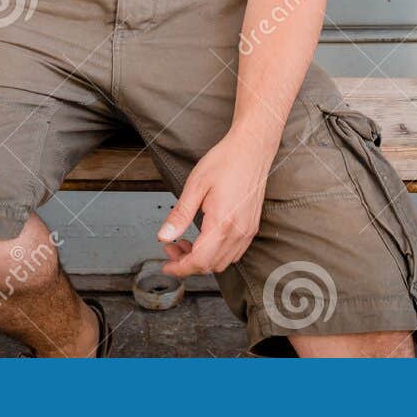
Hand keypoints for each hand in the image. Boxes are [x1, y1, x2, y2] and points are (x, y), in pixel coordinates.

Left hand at [156, 132, 274, 276]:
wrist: (251, 149)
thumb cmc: (225, 162)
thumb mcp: (195, 185)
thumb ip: (179, 215)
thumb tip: (164, 236)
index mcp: (222, 222)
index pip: (199, 261)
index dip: (180, 268)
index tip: (166, 265)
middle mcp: (238, 231)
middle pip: (210, 266)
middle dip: (187, 263)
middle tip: (171, 247)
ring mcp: (248, 231)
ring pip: (223, 262)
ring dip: (202, 260)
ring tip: (186, 243)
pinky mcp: (252, 227)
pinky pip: (234, 253)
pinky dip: (217, 254)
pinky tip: (205, 239)